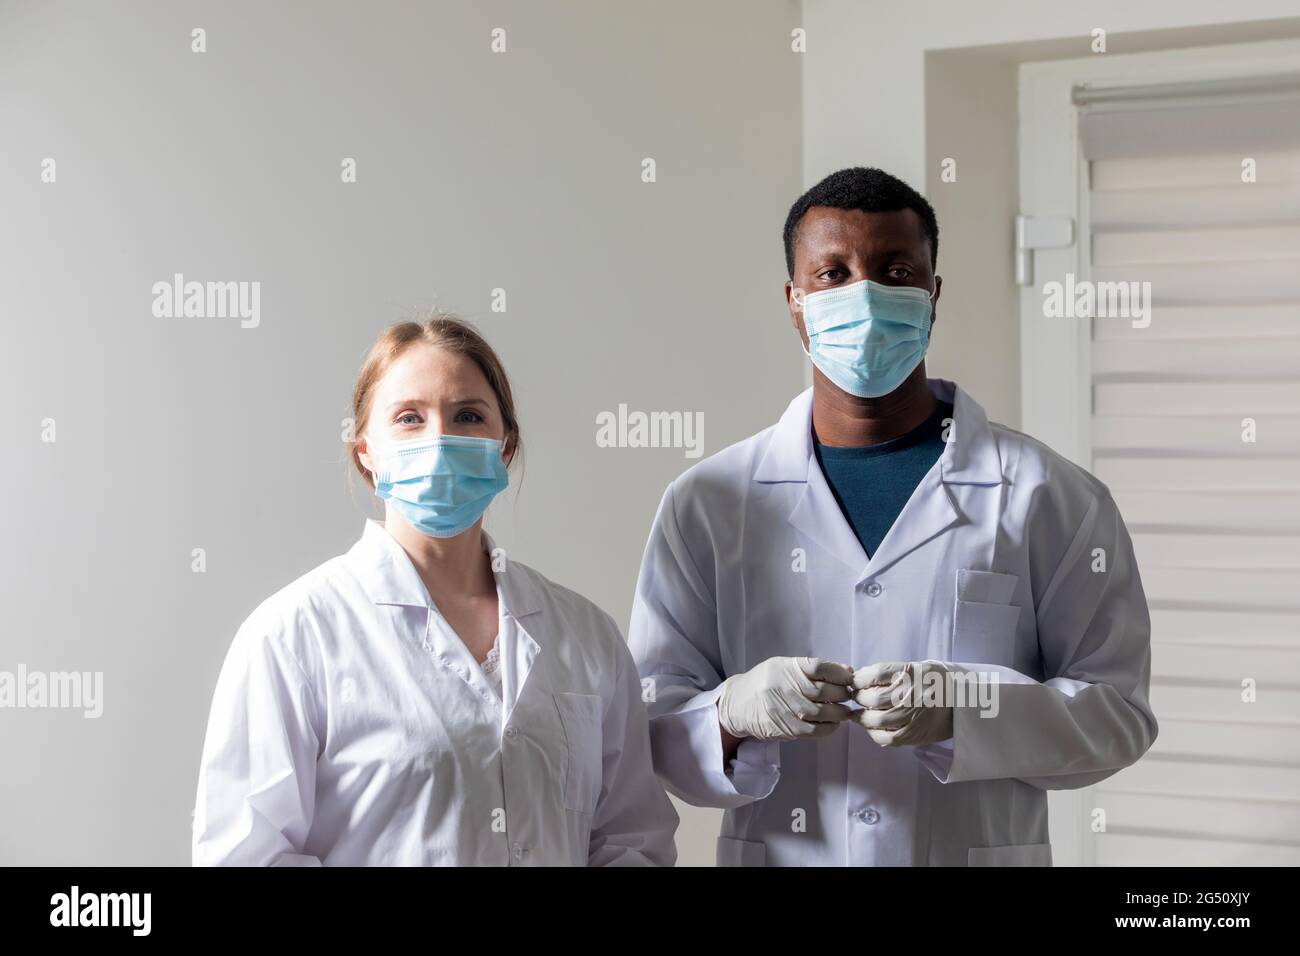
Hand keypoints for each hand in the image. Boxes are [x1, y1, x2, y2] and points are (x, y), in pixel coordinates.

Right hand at [717, 656, 853, 740]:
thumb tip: (847, 670)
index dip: (839, 674)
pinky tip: (833, 723)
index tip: (849, 678)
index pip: (820, 667)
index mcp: (785, 667)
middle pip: (824, 691)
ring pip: (822, 713)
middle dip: (842, 694)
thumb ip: (813, 668)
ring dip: (839, 713)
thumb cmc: (765, 682)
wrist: (737, 704)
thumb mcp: (784, 666)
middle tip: (848, 695)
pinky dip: (829, 727)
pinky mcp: (785, 728)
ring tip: (844, 710)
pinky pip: (814, 730)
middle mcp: (784, 687)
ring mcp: (784, 709)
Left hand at [850, 660, 953, 747]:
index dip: (859, 678)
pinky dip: (874, 733)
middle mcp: (913, 694)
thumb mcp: (915, 668)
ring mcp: (914, 715)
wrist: (961, 701)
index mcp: (912, 673)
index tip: (856, 681)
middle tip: (857, 697)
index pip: (876, 673)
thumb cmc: (933, 682)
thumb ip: (888, 672)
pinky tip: (873, 728)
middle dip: (859, 697)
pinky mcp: (914, 734)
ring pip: (876, 719)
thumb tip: (858, 676)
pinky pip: (887, 737)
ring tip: (859, 714)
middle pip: (873, 697)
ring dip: (862, 717)